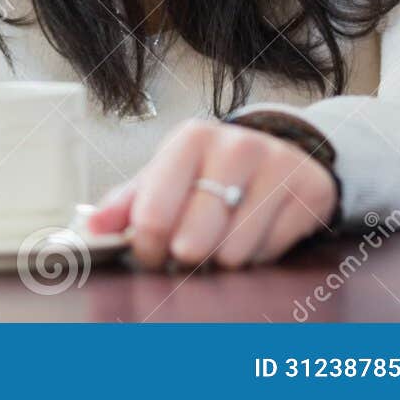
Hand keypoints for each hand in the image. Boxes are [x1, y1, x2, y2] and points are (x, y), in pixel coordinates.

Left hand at [86, 118, 337, 269]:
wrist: (283, 154)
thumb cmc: (211, 171)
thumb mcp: (167, 177)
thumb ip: (126, 203)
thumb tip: (91, 227)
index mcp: (191, 139)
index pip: (153, 212)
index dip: (145, 246)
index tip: (149, 252)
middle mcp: (236, 146)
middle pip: (193, 240)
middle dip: (184, 256)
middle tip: (186, 251)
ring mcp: (277, 167)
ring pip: (233, 253)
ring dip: (221, 260)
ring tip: (221, 239)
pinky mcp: (309, 191)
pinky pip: (269, 254)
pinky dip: (256, 257)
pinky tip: (254, 234)